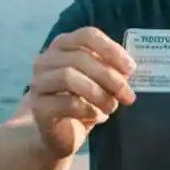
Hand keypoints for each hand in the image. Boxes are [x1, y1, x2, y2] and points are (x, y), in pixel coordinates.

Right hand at [29, 27, 136, 156]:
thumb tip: (127, 69)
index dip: (111, 49)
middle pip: (80, 58)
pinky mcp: (39, 107)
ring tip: (111, 107)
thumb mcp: (100, 81)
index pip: (87, 35)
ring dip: (98, 93)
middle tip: (127, 95)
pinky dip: (88, 110)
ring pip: (68, 77)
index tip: (131, 69)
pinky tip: (97, 117)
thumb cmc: (83, 101)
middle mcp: (45, 60)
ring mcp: (39, 83)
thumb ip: (111, 70)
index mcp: (63, 45)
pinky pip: (65, 103)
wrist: (61, 134)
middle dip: (110, 77)